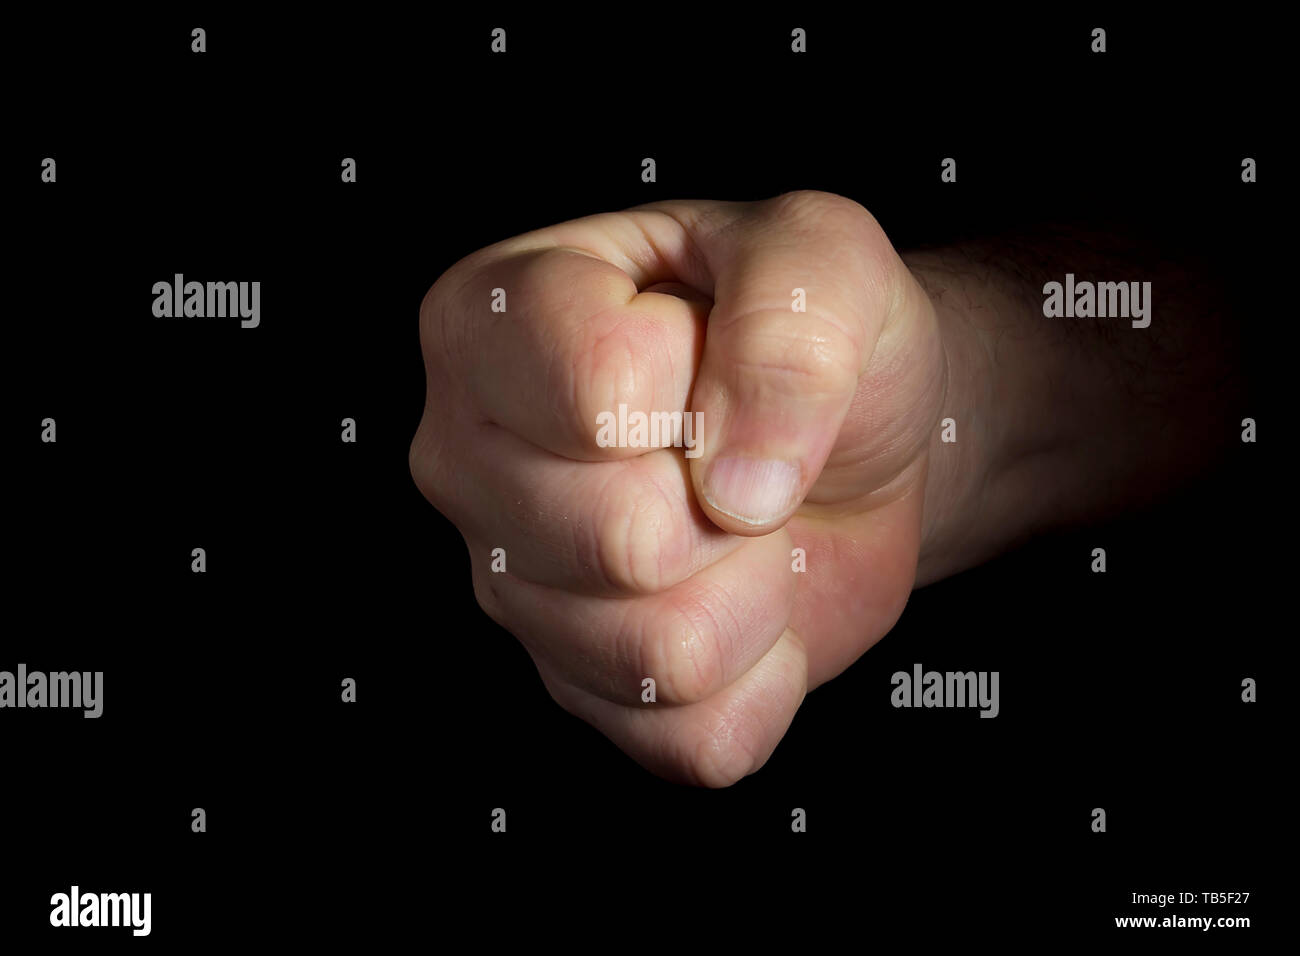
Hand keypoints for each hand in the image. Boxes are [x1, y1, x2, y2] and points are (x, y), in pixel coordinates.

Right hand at [409, 190, 947, 785]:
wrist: (847, 438)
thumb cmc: (808, 335)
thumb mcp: (824, 257)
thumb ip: (788, 323)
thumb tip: (735, 487)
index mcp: (493, 322)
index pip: (602, 390)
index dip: (714, 388)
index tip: (723, 362)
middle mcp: (469, 458)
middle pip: (622, 537)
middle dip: (734, 504)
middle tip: (736, 456)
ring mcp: (509, 584)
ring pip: (660, 653)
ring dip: (753, 589)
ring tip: (740, 521)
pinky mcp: (573, 685)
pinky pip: (688, 735)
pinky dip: (763, 676)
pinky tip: (741, 595)